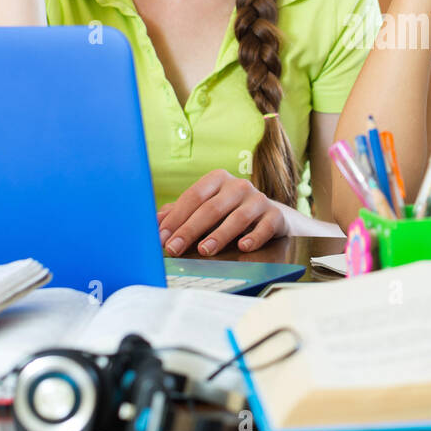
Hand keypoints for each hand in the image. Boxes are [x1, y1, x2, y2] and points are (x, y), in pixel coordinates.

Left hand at [156, 169, 288, 256]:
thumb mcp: (205, 208)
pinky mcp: (275, 215)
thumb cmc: (229, 212)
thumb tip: (154, 223)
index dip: (175, 218)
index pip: (192, 197)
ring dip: (219, 235)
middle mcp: (238, 186)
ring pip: (237, 218)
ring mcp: (258, 199)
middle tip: (174, 248)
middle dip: (190, 230)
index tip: (161, 238)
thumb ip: (181, 214)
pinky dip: (255, 236)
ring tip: (204, 250)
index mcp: (217, 180)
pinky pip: (265, 226)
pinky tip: (244, 246)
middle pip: (211, 208)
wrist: (270, 216)